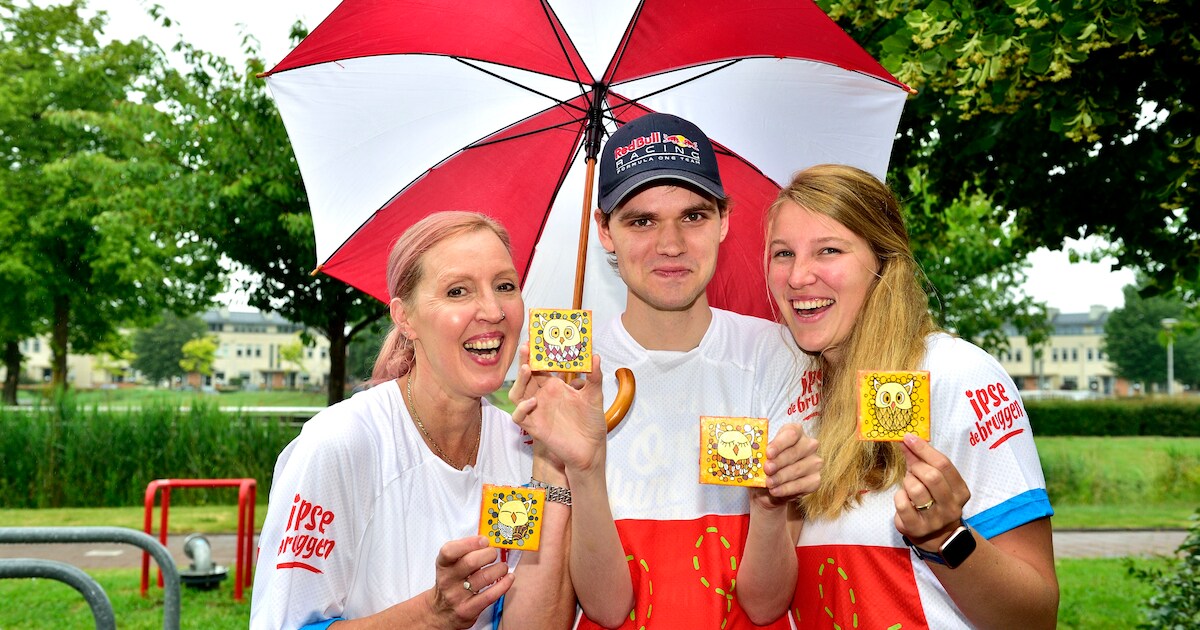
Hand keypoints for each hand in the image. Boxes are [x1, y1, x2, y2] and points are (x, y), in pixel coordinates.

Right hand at [427, 536, 512, 628]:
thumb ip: (464, 553)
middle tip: (494, 554)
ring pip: (484, 577)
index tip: (484, 540)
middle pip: (470, 562)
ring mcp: (457, 596)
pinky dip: (504, 584)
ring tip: (503, 567)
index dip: (469, 543)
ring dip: (499, 568)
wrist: (441, 613)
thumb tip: (487, 541)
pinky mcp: (468, 610)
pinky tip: (509, 578)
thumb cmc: (451, 583)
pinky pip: (490, 595)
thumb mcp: (450, 566)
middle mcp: (447, 580)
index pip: (449, 551)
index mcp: (442, 565)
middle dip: (489, 554)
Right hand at [510, 347, 605, 473]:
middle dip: (524, 360)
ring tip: (527, 368)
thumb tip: (595, 356)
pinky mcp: (534, 427)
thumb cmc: (591, 423)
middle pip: (526, 376)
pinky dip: (522, 408)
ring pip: (518, 393)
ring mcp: (536, 411)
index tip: (537, 338)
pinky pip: (519, 416)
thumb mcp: (595, 396)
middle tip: (527, 346)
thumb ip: (594, 377)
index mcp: (554, 386)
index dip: (537, 354)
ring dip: (519, 381)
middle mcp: (542, 396)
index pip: (541, 366)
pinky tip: (533, 401)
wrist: (591, 449)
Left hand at [751, 423, 820, 508]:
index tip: (768, 453)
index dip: (780, 443)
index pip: (791, 434)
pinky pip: (802, 484)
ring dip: (781, 477)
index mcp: (795, 432)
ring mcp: (814, 462)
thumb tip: (749, 452)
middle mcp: (808, 445)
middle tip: (767, 469)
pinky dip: (786, 489)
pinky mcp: (816, 480)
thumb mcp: (759, 457)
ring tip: (768, 483)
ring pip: (798, 469)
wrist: (769, 488)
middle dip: (779, 462)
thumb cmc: (764, 466)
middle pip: (794, 452)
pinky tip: (775, 491)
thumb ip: (758, 453)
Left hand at [893, 434, 971, 548]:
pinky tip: (904, 499)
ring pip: (915, 489)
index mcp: (960, 491)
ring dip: (907, 482)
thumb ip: (923, 461)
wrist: (935, 536)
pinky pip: (902, 504)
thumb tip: (907, 440)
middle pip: (932, 476)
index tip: (909, 438)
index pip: (944, 464)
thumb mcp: (934, 480)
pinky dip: (899, 496)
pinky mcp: (917, 528)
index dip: (924, 449)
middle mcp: (951, 507)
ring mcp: (935, 520)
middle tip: (912, 468)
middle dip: (916, 467)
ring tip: (909, 486)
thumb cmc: (933, 500)